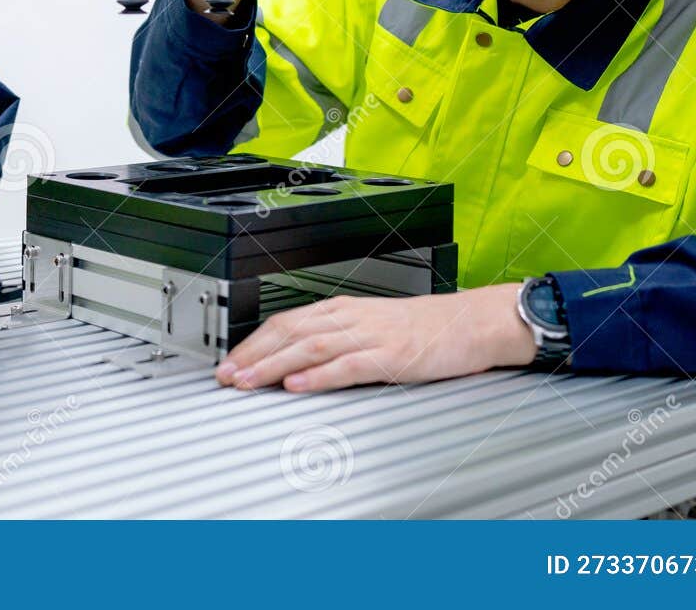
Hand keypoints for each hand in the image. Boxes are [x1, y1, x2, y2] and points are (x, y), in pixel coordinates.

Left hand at [212, 283, 535, 391]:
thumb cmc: (424, 328)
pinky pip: (348, 365)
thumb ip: (336, 340)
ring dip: (274, 366)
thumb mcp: (371, 326)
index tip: (229, 363)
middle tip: (226, 376)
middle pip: (290, 333)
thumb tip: (296, 361)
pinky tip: (299, 385)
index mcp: (342, 310)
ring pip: (310, 347)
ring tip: (249, 381)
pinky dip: (319, 375)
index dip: (253, 343)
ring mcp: (370, 335)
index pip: (286, 322)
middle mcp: (350, 318)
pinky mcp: (390, 355)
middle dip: (252, 355)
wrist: (469, 323)